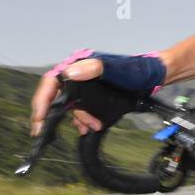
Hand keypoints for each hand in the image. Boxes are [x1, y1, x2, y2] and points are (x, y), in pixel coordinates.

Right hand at [30, 49, 165, 136]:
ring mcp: (85, 88)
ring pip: (71, 107)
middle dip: (61, 115)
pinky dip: (84, 121)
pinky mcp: (94, 98)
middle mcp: (78, 76)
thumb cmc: (136, 70)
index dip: (41, 101)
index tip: (39, 120)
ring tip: (92, 126)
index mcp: (78, 65)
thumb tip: (69, 73)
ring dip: (78, 119)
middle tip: (69, 129)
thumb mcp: (116, 69)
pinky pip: (81, 112)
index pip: (50, 83)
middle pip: (57, 98)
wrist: (155, 77)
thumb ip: (94, 68)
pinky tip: (91, 127)